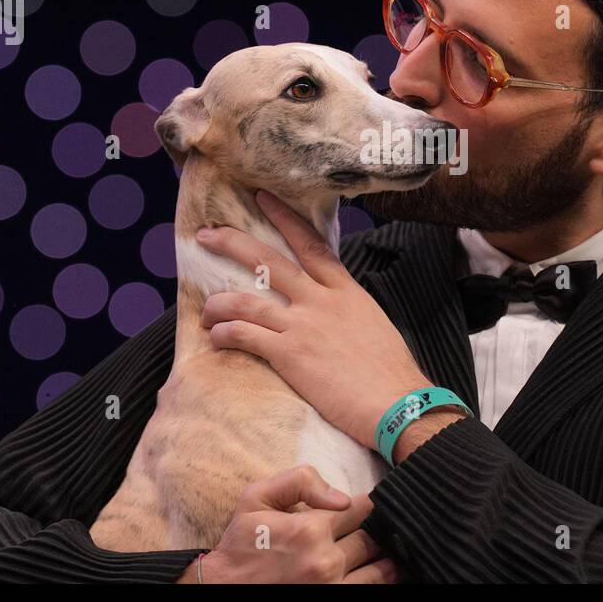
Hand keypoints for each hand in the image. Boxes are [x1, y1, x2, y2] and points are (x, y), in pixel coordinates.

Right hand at [180, 465, 399, 583]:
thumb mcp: (256, 497)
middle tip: (379, 524)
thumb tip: (341, 496)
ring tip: (386, 548)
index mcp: (310, 529)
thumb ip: (300, 480)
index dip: (369, 503)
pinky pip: (369, 590)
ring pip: (380, 570)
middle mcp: (325, 561)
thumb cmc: (241, 543)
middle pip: (372, 538)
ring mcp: (331, 589)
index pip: (361, 508)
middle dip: (376, 528)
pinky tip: (381, 570)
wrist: (222, 589)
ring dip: (385, 556)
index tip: (370, 503)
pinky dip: (380, 579)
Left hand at [197, 190, 435, 447]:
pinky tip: (215, 336)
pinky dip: (224, 333)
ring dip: (219, 302)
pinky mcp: (290, 354)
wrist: (398, 403)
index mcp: (345, 291)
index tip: (263, 198)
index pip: (311, 244)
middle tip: (207, 234)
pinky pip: (245, 335)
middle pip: (269, 261)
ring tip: (205, 307)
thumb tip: (332, 311)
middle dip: (233, 243)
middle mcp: (321, 301)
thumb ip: (347, 311)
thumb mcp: (372, 325)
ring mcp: (303, 325)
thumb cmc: (391, 373)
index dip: (284, 218)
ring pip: (248, 301)